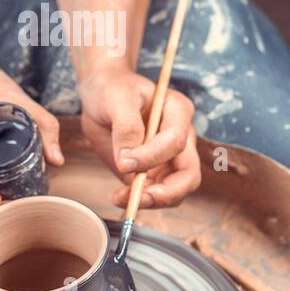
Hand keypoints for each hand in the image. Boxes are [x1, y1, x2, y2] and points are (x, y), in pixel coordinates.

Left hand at [78, 59, 200, 209]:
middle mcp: (181, 137)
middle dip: (168, 191)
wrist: (100, 94)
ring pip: (176, 191)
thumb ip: (126, 128)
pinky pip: (155, 194)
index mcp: (178, 111)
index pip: (175, 141)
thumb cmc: (111, 89)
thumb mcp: (116, 99)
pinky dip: (139, 201)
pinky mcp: (154, 172)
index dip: (152, 156)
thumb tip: (128, 162)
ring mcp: (169, 157)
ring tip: (122, 199)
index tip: (125, 162)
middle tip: (140, 198)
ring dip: (152, 200)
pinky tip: (119, 198)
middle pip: (189, 174)